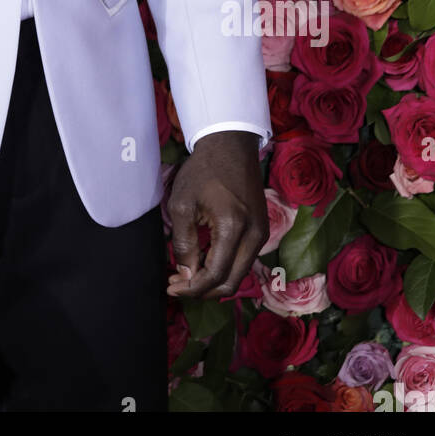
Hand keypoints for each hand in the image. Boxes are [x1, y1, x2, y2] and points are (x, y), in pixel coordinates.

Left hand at [166, 131, 267, 300]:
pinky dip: (224, 267)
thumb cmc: (203, 170)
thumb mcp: (183, 204)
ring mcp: (262, 233)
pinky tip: (203, 262)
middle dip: (203, 290)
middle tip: (178, 286)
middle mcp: (254, 235)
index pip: (216, 274)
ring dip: (213, 280)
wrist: (230, 145)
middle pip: (231, 282)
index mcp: (234, 227)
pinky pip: (243, 259)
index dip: (193, 288)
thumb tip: (186, 275)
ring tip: (186, 276)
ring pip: (239, 273)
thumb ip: (184, 243)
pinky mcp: (262, 229)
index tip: (172, 287)